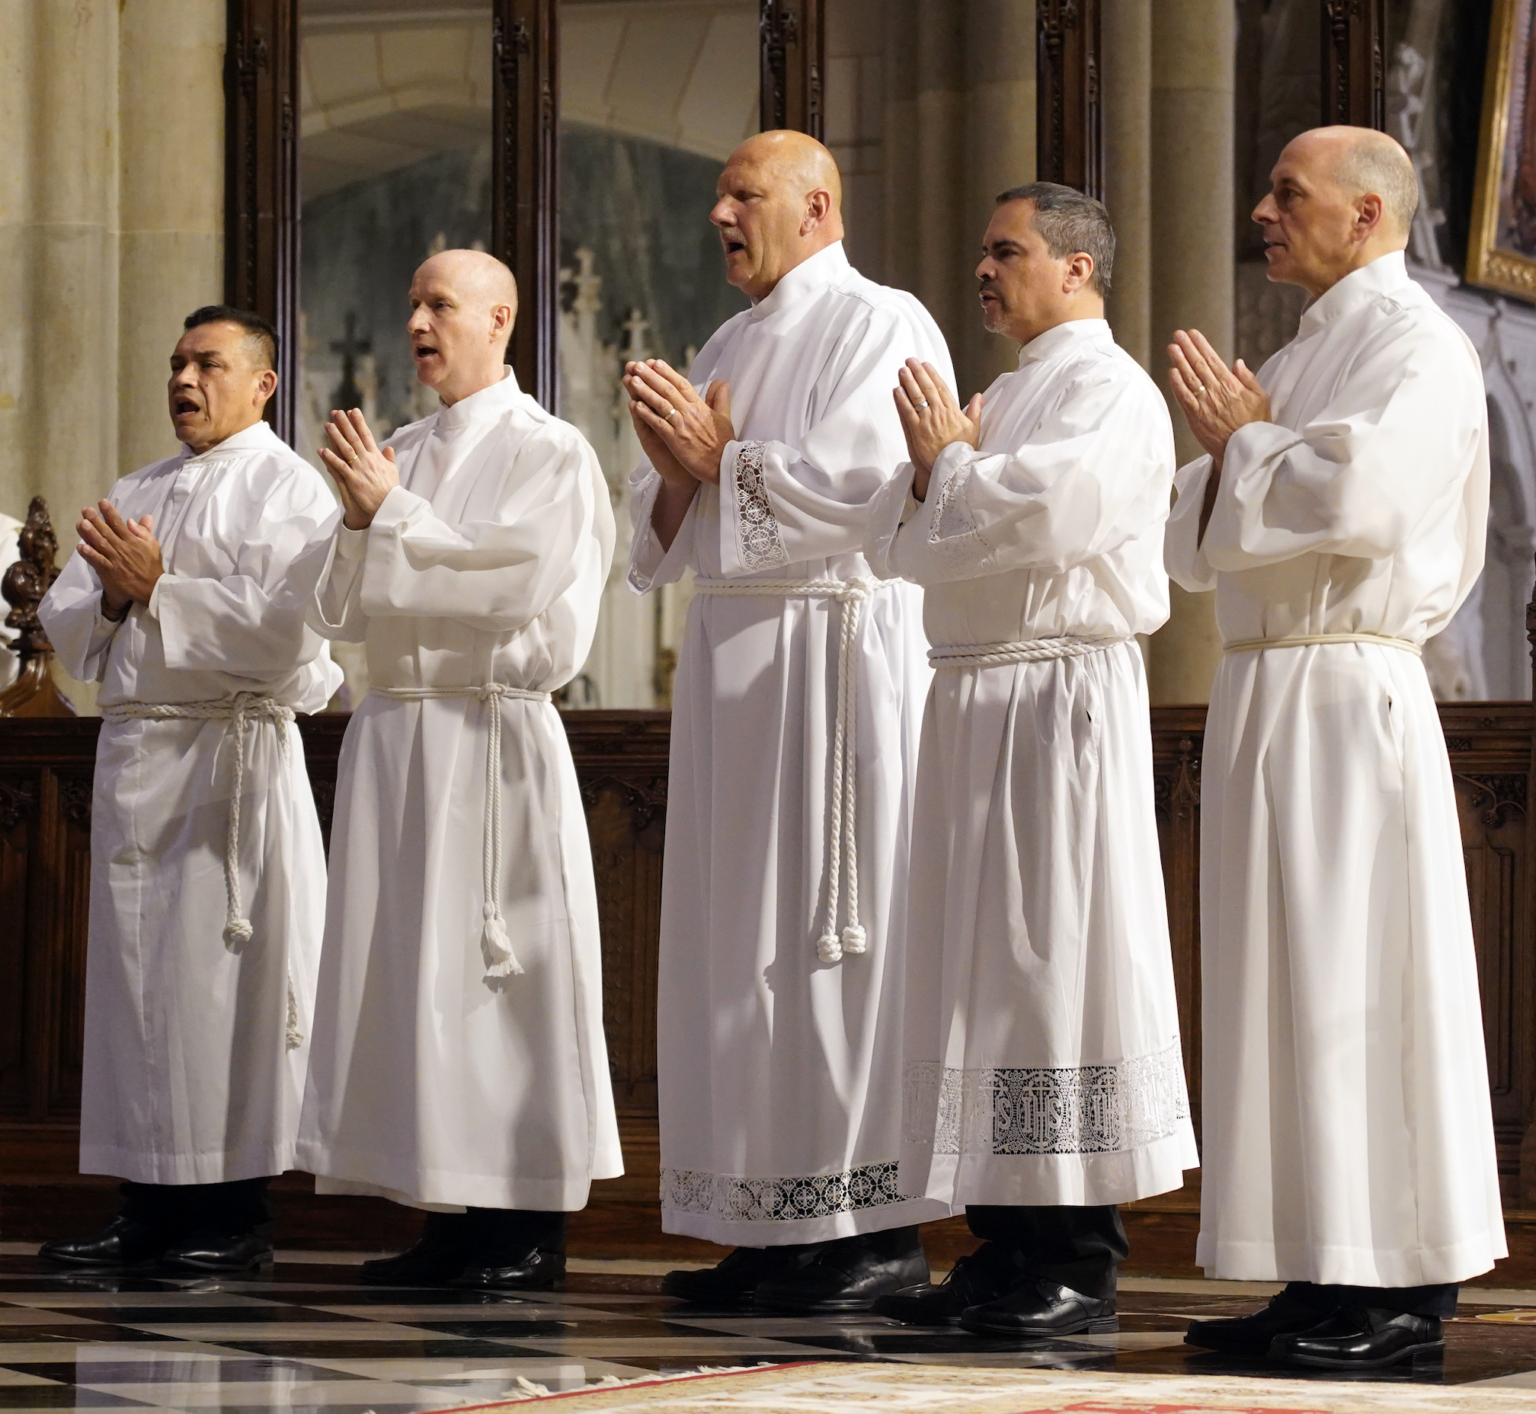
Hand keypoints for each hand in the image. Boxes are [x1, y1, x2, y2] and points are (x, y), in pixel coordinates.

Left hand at [77, 503, 161, 614]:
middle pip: (106, 532)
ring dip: (90, 534)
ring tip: (81, 523)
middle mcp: (122, 549)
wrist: (152, 589)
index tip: (102, 502)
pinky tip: (81, 547)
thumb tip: (132, 520)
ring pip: (100, 545)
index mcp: (132, 541)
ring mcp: (115, 560)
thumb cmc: (151, 566)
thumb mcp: (153, 546)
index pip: (119, 524)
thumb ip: (144, 532)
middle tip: (86, 510)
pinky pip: (98, 562)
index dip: (110, 512)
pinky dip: (90, 555)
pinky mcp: (109, 572)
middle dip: (96, 520)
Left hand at [319, 408, 398, 528]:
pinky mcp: (353, 480)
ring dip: (336, 436)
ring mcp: (360, 469)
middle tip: (337, 412)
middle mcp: (368, 460)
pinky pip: (340, 467)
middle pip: (354, 438)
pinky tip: (323, 450)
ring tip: (327, 425)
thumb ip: (389, 458)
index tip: (353, 411)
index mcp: (377, 457)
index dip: (359, 422)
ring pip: (346, 449)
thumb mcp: (393, 471)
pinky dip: (331, 458)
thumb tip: (388, 448)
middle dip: (345, 424)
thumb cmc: (392, 490)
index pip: (367, 435)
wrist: (390, 506)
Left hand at [624, 360, 733, 484]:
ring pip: (661, 404)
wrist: (726, 465)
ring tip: (632, 380)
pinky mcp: (676, 440)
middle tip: (637, 366)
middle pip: (668, 390)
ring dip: (645, 391)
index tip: (655, 363)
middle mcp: (690, 413)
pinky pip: (658, 424)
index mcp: (701, 407)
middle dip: (651, 376)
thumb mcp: (725, 417)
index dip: (668, 373)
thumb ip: (720, 398)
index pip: (682, 384)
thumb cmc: (725, 444)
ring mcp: (682, 426)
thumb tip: (723, 381)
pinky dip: (646, 414)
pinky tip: (635, 405)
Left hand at [894, 359, 982, 500]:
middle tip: (910, 361)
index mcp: (953, 411)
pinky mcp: (917, 432)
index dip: (933, 375)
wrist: (954, 470)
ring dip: (909, 382)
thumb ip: (976, 410)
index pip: (942, 388)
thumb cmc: (963, 451)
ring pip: (917, 398)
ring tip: (902, 370)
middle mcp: (940, 414)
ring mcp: (928, 422)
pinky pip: (908, 413)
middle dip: (918, 373)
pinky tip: (897, 390)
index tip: (926, 364)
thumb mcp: (974, 429)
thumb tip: (980, 395)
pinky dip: (902, 401)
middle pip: (927, 389)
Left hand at [1168, 330, 1269, 469]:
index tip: (1193, 334)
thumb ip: (1248, 379)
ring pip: (1189, 378)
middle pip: (1198, 365)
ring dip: (1179, 361)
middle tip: (1178, 334)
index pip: (1213, 360)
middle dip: (1188, 348)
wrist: (1244, 450)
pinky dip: (1177, 384)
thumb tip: (1237, 362)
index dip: (1201, 345)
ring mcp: (1204, 404)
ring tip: (1172, 347)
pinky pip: (1183, 397)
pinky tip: (1172, 371)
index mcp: (1232, 385)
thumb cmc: (1255, 425)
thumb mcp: (1261, 398)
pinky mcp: (1195, 417)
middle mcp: (1216, 391)